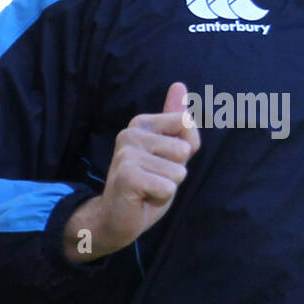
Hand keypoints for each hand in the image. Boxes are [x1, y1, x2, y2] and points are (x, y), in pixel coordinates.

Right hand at [62, 81, 199, 263]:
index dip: (184, 151)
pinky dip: (160, 198)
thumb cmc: (147, 184)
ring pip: (178, 171)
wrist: (116, 218)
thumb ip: (176, 121)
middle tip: (153, 179)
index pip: (187, 124)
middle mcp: (131, 133)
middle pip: (184, 149)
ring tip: (147, 188)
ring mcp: (126, 153)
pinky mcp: (127, 175)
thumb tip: (179, 85)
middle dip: (176, 172)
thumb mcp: (169, 152)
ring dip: (168, 186)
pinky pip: (168, 187)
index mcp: (141, 123)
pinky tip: (142, 198)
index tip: (162, 162)